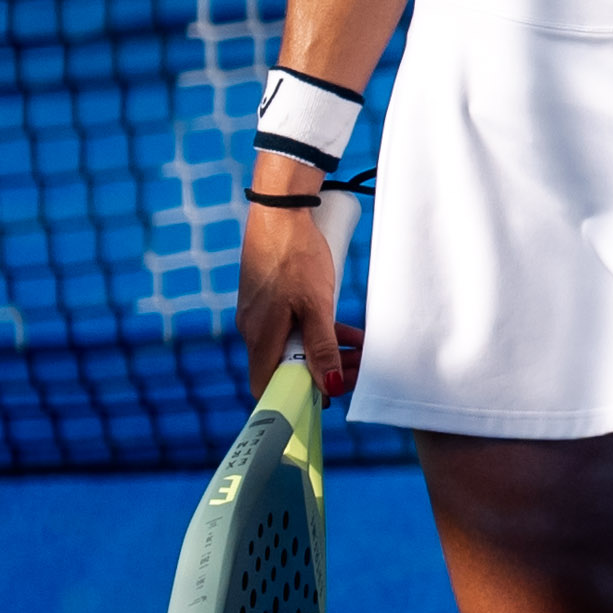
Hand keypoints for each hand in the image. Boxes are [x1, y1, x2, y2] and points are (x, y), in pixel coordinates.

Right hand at [234, 176, 361, 398]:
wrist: (280, 212)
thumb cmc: (295, 256)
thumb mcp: (316, 305)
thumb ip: (322, 346)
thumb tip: (329, 386)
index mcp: (260, 337)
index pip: (266, 386)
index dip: (294, 398)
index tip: (326, 400)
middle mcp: (254, 330)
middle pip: (285, 367)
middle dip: (321, 374)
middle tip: (354, 373)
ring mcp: (260, 313)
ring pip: (292, 346)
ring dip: (323, 352)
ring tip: (358, 352)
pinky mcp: (268, 299)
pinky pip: (292, 326)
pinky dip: (316, 332)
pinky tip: (344, 330)